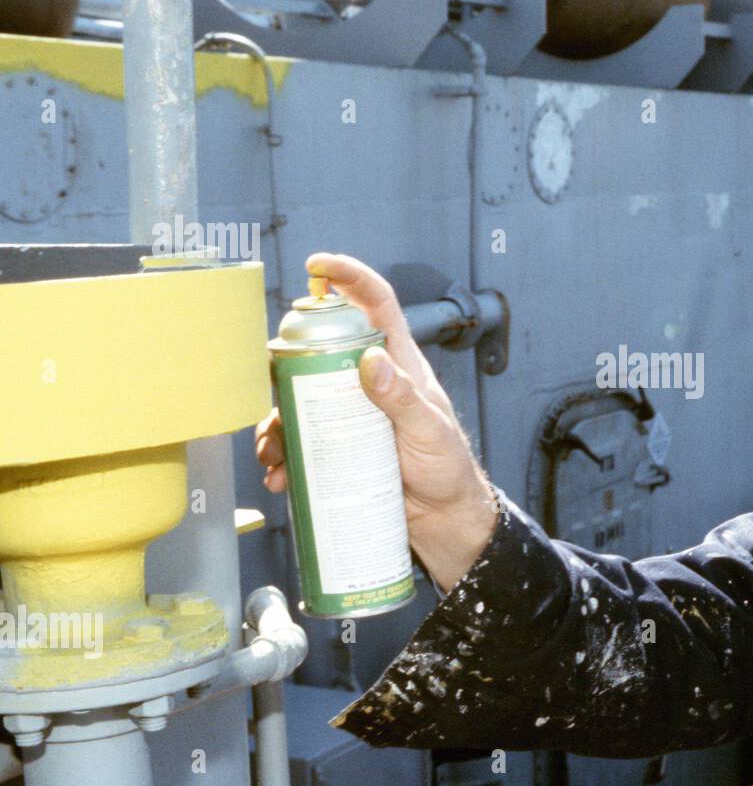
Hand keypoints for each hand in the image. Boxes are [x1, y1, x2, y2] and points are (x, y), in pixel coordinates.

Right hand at [255, 253, 497, 590]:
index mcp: (398, 364)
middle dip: (286, 364)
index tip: (320, 264)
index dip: (350, 278)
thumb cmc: (448, 469)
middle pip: (319, 350)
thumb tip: (371, 360)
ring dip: (276, 422)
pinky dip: (282, 456)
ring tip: (272, 451)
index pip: (376, 306)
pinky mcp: (337, 447)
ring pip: (299, 399)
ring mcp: (350, 414)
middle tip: (273, 386)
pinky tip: (280, 476)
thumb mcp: (430, 432)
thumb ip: (403, 399)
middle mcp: (368, 381)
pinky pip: (299, 441)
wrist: (443, 520)